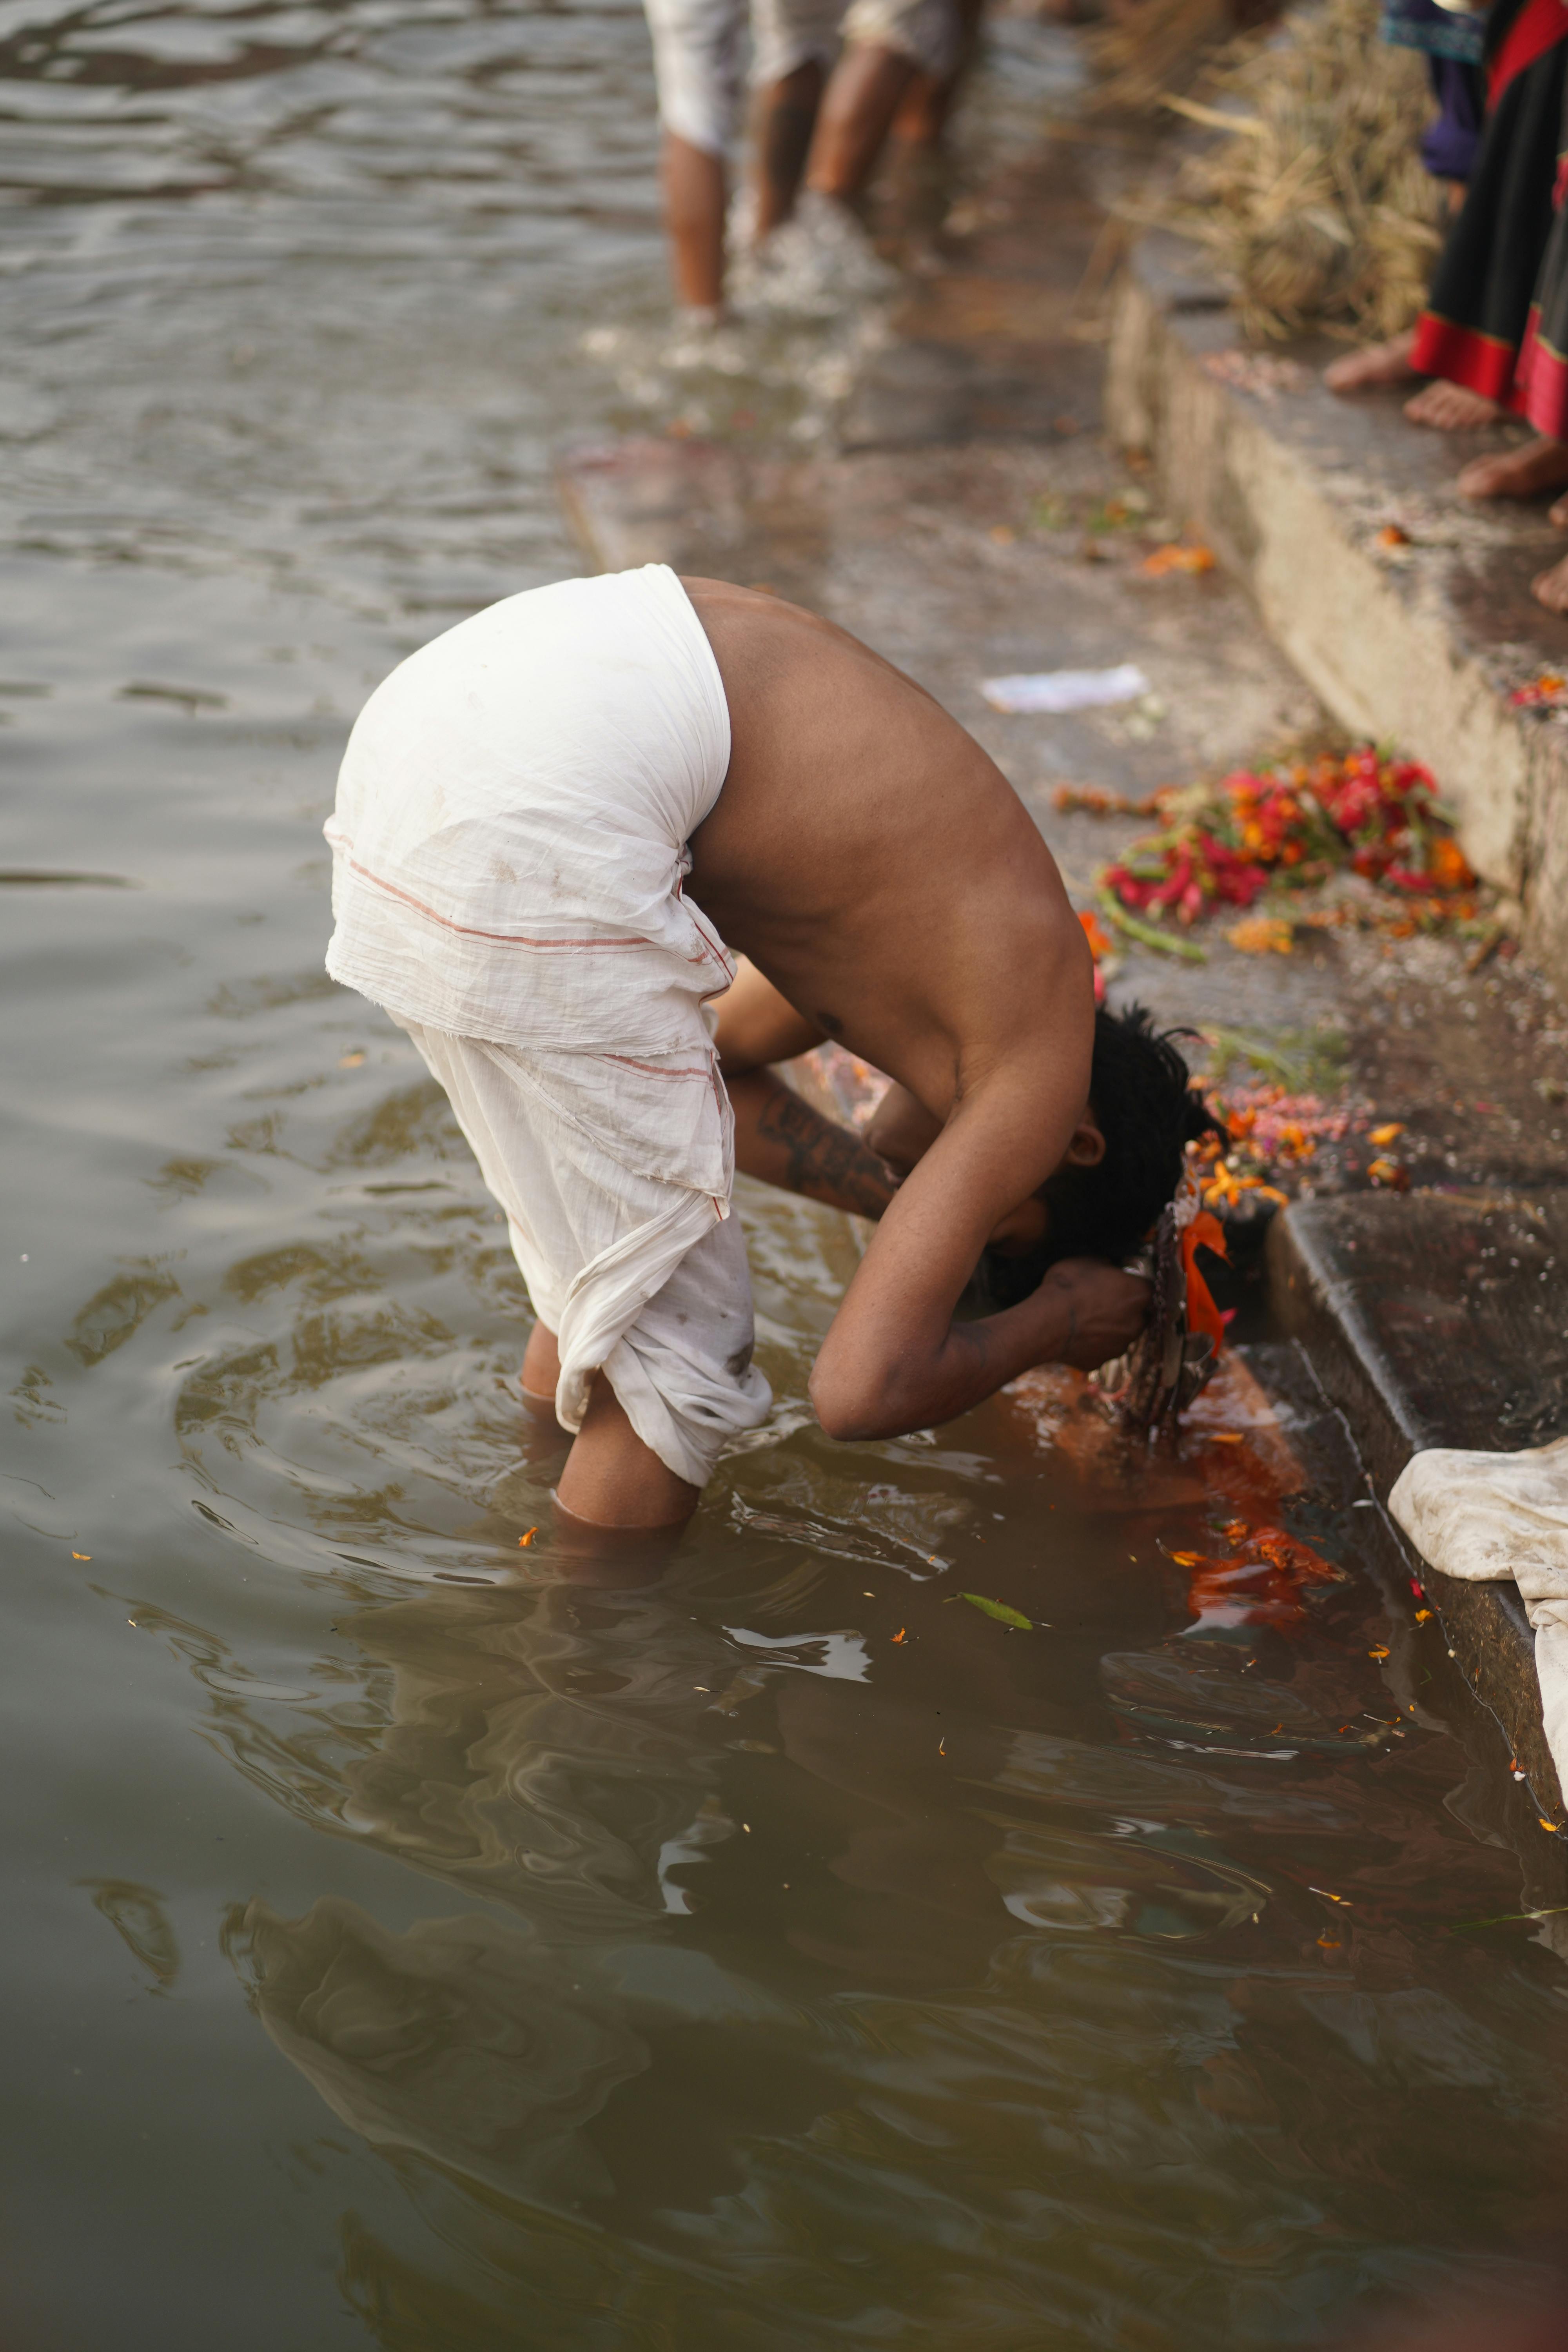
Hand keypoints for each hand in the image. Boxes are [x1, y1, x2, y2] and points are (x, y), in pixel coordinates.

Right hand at [1030, 1258, 1150, 1370]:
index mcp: (1139, 1293)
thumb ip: (1103, 1264)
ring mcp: (1119, 1346)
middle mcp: (1136, 1323)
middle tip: (1103, 1302)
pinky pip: (1099, 1351)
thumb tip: (1106, 1266)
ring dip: (1109, 1328)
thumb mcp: (1085, 1261)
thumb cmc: (1068, 1287)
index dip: (1132, 1285)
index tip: (1119, 1283)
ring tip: (1086, 1320)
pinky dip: (1091, 1344)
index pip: (1147, 1287)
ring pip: (1120, 1336)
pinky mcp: (1100, 1362)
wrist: (1045, 1323)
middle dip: (1125, 1310)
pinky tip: (1076, 1335)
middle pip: (1138, 1315)